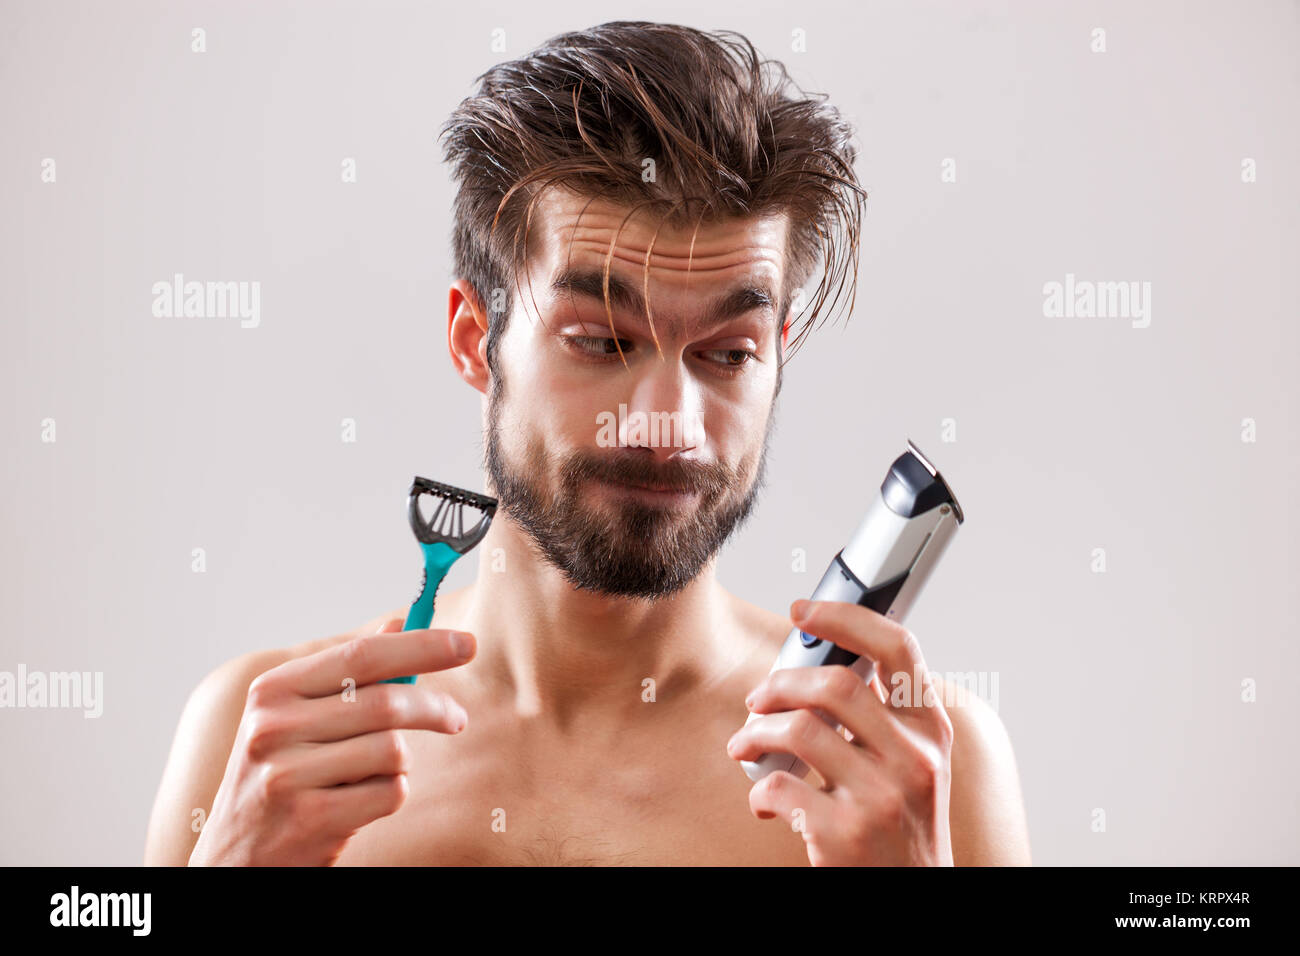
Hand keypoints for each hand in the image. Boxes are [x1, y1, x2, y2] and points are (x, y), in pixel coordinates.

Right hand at [188, 617, 474, 865]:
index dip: (421, 646)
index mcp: (273, 691)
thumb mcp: (295, 718)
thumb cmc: (279, 777)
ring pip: (393, 751)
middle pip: (386, 702)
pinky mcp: (309, 819)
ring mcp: (287, 775)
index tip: (465, 644)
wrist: (234, 859)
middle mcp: (273, 728)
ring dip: (401, 763)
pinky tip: (362, 803)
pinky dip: (391, 795)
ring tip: (379, 774)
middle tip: (457, 718)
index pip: (361, 655)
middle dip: (435, 708)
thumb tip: (399, 621)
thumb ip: (346, 672)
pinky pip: (389, 793)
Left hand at [725, 600, 953, 865]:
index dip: (846, 616)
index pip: (898, 648)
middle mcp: (914, 759)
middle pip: (835, 684)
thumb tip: (817, 662)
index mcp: (931, 732)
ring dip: (756, 733)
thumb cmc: (901, 827)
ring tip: (744, 747)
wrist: (913, 896)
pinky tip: (765, 801)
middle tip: (756, 701)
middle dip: (781, 684)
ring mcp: (881, 797)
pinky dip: (760, 789)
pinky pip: (780, 786)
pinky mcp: (845, 834)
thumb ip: (882, 717)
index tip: (802, 609)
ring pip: (800, 729)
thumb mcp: (914, 765)